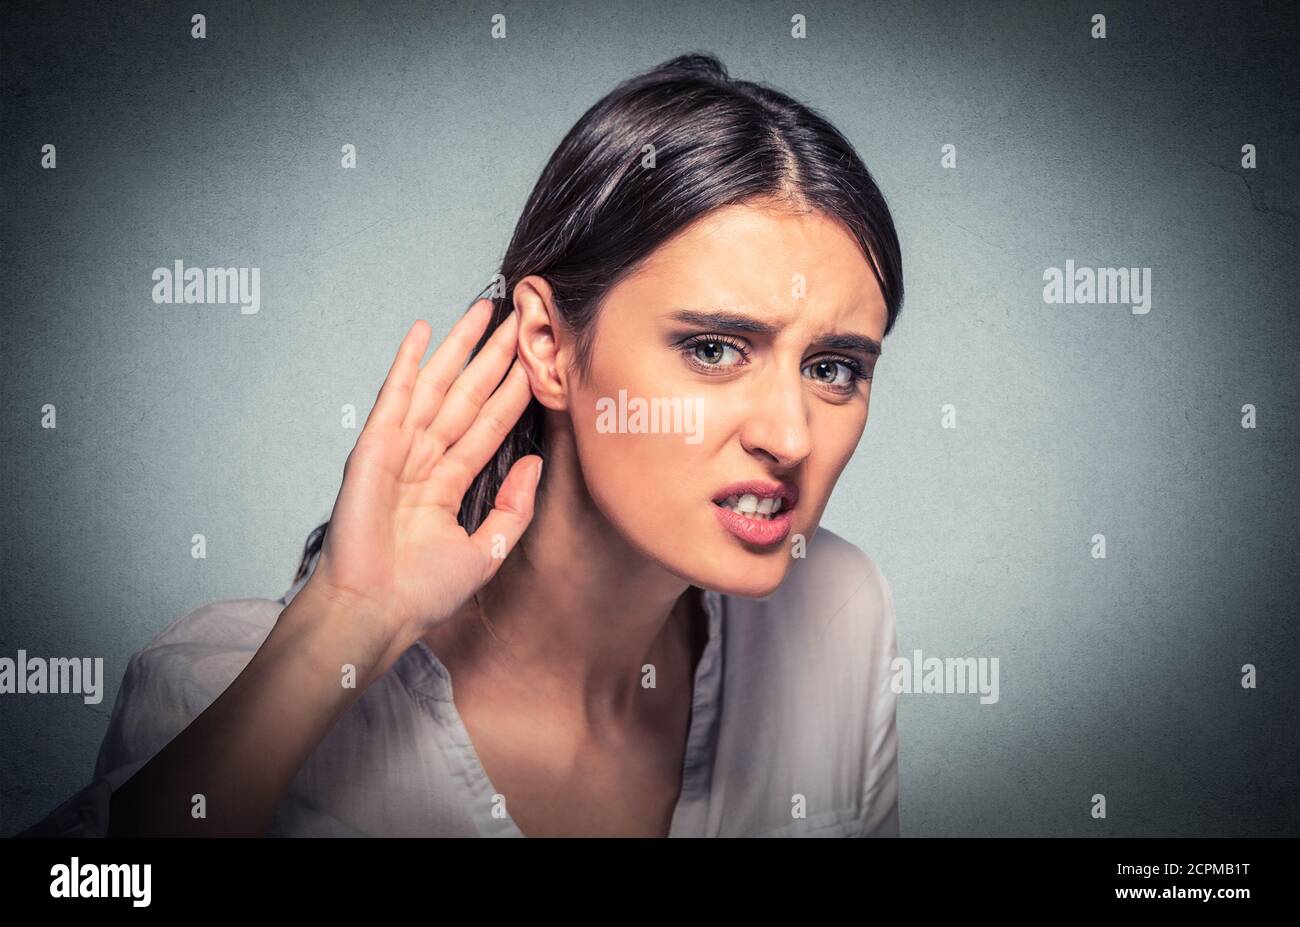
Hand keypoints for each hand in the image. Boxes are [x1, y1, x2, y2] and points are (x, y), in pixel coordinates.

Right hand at [304, 299, 541, 646]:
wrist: (375, 612)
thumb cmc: (420, 593)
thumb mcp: (486, 551)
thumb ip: (513, 507)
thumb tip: (535, 463)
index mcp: (448, 482)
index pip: (490, 425)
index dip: (514, 391)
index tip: (538, 360)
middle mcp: (424, 459)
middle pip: (468, 396)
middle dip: (495, 357)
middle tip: (522, 318)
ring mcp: (399, 450)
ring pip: (437, 387)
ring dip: (460, 347)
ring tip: (486, 311)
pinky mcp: (373, 448)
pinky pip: (395, 397)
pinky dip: (407, 362)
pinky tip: (423, 330)